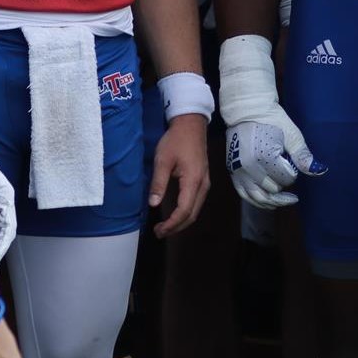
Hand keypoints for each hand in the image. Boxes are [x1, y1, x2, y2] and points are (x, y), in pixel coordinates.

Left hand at [151, 113, 209, 236]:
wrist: (191, 125)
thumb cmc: (176, 140)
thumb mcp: (163, 160)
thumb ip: (158, 183)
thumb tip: (153, 204)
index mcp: (193, 181)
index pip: (184, 211)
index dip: (172, 224)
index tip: (158, 230)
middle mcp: (202, 186)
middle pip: (192, 215)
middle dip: (176, 227)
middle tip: (159, 232)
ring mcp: (205, 184)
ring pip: (195, 210)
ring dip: (181, 222)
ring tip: (164, 227)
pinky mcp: (202, 181)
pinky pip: (195, 203)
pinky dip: (185, 213)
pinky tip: (174, 214)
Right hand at [218, 35, 321, 209]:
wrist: (246, 110)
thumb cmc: (271, 119)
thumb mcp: (291, 134)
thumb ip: (302, 154)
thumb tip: (318, 170)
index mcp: (264, 157)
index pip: (286, 179)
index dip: (293, 175)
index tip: (292, 165)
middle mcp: (249, 167)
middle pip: (272, 190)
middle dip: (283, 187)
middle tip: (290, 180)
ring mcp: (238, 171)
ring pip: (257, 197)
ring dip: (272, 201)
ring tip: (284, 200)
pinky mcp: (232, 172)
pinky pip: (244, 194)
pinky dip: (256, 200)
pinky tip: (267, 201)